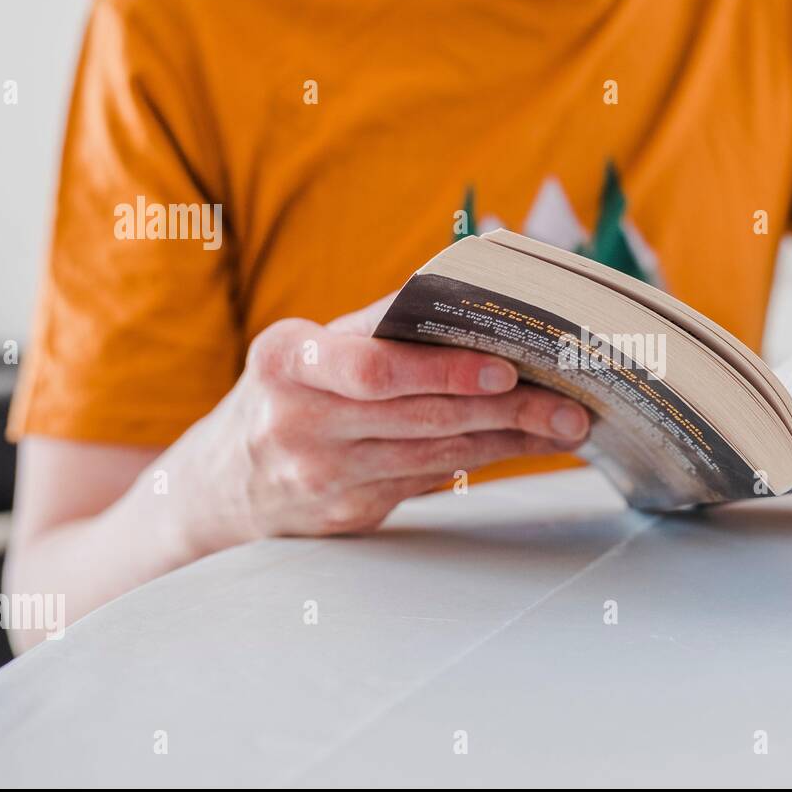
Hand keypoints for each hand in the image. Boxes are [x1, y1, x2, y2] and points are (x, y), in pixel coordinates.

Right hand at [171, 296, 589, 552]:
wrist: (222, 484)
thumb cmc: (287, 391)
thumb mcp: (309, 344)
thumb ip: (383, 319)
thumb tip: (478, 278)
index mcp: (287, 361)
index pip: (374, 369)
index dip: (444, 371)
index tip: (505, 368)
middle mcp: (300, 423)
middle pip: (423, 417)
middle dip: (506, 411)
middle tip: (569, 405)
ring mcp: (324, 477)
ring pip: (438, 454)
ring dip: (511, 439)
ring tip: (567, 424)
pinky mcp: (350, 514)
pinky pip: (432, 479)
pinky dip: (485, 460)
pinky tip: (526, 445)